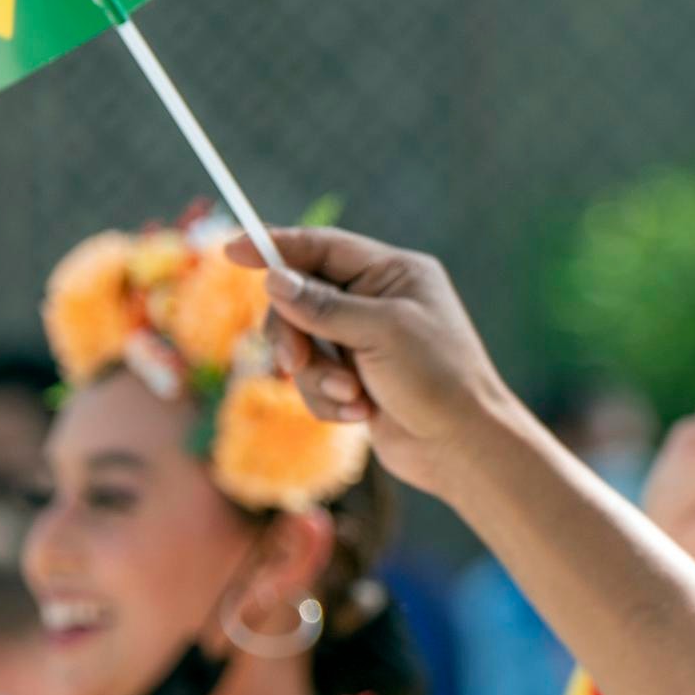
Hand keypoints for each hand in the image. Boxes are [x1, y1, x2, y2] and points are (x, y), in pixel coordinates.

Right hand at [242, 229, 524, 496]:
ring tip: (352, 397)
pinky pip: (312, 382)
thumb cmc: (437, 380)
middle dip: (293, 334)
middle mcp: (379, 302)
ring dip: (316, 376)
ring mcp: (365, 343)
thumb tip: (274, 278)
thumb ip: (322, 305)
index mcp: (395, 273)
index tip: (230, 251)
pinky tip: (362, 415)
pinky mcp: (355, 380)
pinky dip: (328, 401)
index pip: (322, 247)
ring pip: (301, 346)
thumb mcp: (380, 332)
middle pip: (299, 298)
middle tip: (292, 361)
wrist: (464, 448)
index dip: (275, 246)